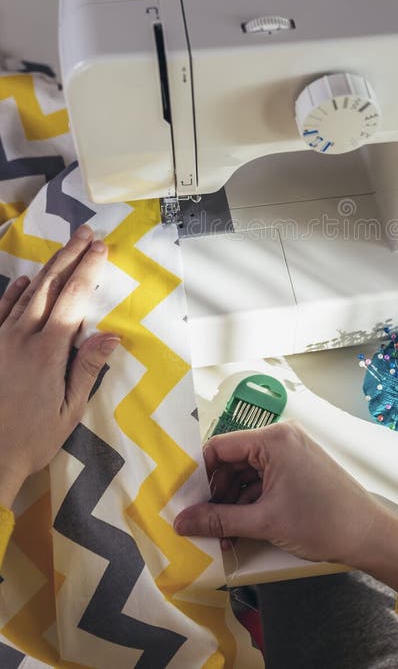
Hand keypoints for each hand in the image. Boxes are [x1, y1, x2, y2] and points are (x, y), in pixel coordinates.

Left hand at [0, 225, 119, 507]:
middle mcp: (21, 337)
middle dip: (69, 256)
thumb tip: (112, 335)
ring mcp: (0, 340)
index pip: (72, 299)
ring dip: (46, 269)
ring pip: (25, 295)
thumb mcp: (69, 410)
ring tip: (63, 250)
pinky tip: (23, 282)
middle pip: (48, 286)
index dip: (88, 270)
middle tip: (85, 233)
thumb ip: (87, 368)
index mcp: (47, 352)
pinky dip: (12, 293)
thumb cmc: (33, 438)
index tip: (101, 248)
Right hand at [174, 422, 397, 601]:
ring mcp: (291, 452)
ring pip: (246, 473)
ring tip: (219, 532)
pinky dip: (249, 502)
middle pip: (232, 460)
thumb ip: (218, 519)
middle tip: (198, 521)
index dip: (198, 473)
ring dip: (231, 501)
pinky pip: (263, 480)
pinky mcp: (298, 468)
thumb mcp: (264, 522)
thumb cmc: (322, 522)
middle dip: (214, 492)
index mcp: (273, 439)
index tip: (182, 498)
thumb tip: (182, 522)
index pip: (219, 446)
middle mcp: (281, 438)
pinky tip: (238, 528)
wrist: (369, 535)